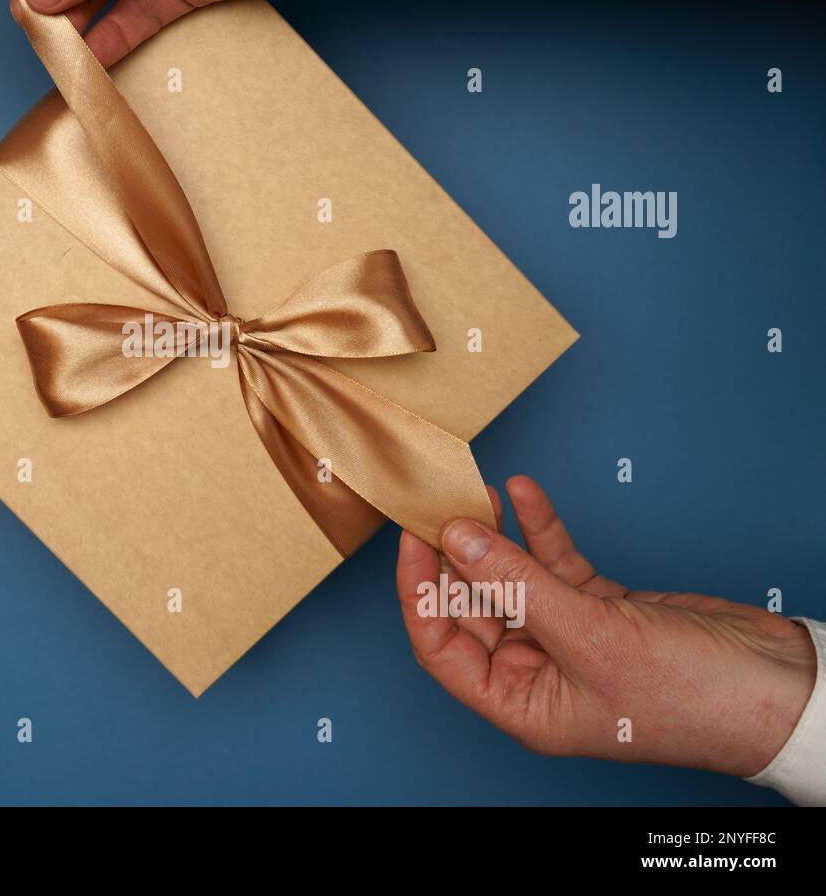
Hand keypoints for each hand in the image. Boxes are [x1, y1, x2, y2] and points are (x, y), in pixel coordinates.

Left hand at [396, 476, 816, 777]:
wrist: (779, 689)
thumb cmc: (692, 697)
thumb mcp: (590, 635)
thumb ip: (518, 582)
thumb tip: (457, 538)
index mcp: (523, 703)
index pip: (441, 647)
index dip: (419, 593)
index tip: (412, 539)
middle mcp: (538, 672)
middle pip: (472, 605)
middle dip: (456, 554)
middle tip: (441, 503)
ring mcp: (568, 636)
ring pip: (512, 578)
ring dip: (496, 534)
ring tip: (479, 490)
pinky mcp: (600, 607)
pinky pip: (554, 564)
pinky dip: (539, 530)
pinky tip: (526, 493)